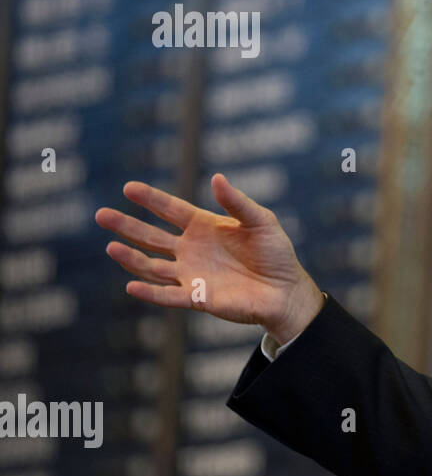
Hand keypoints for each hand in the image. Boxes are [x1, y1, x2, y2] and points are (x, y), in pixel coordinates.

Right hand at [95, 174, 323, 343]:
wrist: (286, 290)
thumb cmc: (276, 253)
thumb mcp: (261, 221)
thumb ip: (238, 202)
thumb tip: (217, 178)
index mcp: (204, 227)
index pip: (171, 210)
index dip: (150, 199)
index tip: (128, 187)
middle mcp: (191, 250)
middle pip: (151, 236)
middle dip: (127, 226)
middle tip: (101, 214)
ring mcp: (192, 274)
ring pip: (153, 266)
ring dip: (131, 258)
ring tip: (111, 246)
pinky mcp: (198, 297)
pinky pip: (169, 296)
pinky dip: (150, 292)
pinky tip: (132, 285)